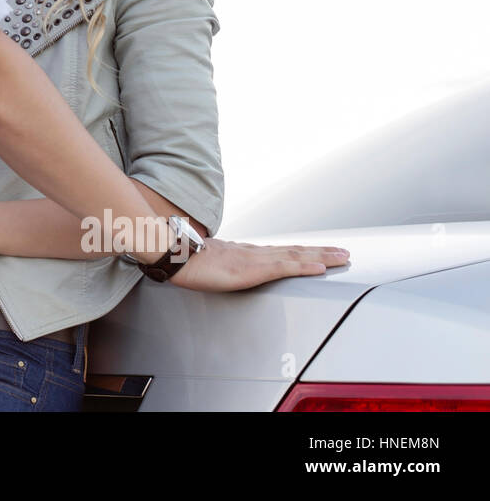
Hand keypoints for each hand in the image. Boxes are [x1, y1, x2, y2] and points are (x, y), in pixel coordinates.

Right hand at [167, 237, 349, 291]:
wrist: (176, 253)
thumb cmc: (186, 259)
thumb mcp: (208, 263)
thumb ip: (221, 264)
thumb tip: (220, 267)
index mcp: (246, 254)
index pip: (281, 252)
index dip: (303, 253)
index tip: (320, 253)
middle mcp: (255, 253)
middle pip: (295, 252)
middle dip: (321, 252)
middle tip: (345, 252)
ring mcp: (256, 260)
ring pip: (296, 257)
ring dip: (322, 257)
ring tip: (343, 257)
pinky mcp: (253, 269)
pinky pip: (286, 268)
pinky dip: (306, 267)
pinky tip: (321, 268)